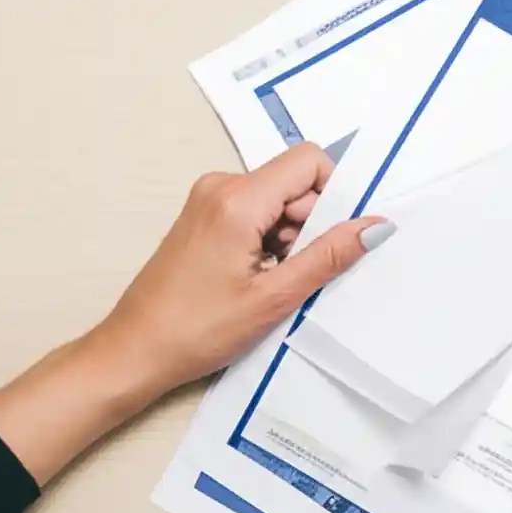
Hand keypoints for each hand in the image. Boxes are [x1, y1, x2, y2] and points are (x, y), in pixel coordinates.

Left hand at [0, 144, 391, 484]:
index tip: (338, 237)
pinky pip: (256, 212)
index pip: (309, 162)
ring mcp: (209, 200)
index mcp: (238, 199)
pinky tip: (260, 279)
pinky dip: (270, 241)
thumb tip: (375, 227)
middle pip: (295, 182)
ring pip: (278, 201)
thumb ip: (328, 256)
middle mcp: (221, 186)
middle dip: (312, 224)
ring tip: (275, 283)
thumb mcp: (274, 297)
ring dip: (291, 237)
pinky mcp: (205, 216)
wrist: (136, 350)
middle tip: (302, 273)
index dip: (334, 195)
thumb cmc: (196, 330)